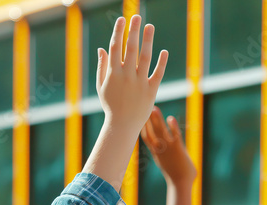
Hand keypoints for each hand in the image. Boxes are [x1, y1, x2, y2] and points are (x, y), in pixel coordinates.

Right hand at [83, 15, 167, 189]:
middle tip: (136, 16)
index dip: (119, 32)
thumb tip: (102, 48)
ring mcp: (139, 83)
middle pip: (130, 48)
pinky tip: (164, 51)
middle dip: (133, 30)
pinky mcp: (150, 91)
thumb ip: (102, 67)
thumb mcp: (102, 86)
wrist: (121, 126)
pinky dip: (161, 62)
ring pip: (145, 57)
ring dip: (147, 40)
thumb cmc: (110, 105)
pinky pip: (157, 74)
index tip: (122, 19)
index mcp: (113, 73)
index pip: (115, 47)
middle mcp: (126, 76)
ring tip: (150, 26)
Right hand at [141, 107, 196, 186]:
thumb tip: (170, 155)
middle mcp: (159, 149)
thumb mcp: (168, 165)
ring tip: (154, 108)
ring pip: (160, 131)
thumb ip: (167, 156)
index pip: (146, 138)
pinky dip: (172, 127)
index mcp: (156, 153)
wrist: (180, 185)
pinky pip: (174, 135)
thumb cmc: (177, 178)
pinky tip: (171, 119)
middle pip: (150, 131)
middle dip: (147, 119)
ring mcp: (168, 149)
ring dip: (157, 120)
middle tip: (144, 108)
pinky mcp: (177, 149)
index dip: (143, 127)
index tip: (141, 117)